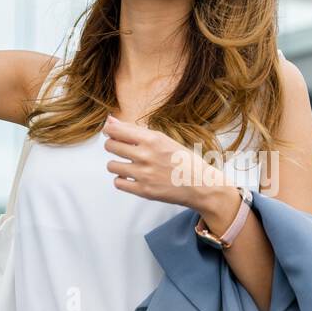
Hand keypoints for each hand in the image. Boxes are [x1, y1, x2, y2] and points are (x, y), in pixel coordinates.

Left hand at [102, 115, 229, 208]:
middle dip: (113, 146)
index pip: (115, 130)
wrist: (201, 185)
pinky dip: (122, 180)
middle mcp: (146, 155)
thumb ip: (135, 130)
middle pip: (110, 146)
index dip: (110, 131)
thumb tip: (110, 120)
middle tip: (123, 150)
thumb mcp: (163, 140)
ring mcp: (144, 174)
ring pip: (111, 165)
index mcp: (152, 139)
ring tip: (128, 165)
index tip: (112, 134)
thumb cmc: (183, 160)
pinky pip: (118, 183)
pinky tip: (132, 178)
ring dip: (117, 165)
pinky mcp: (143, 191)